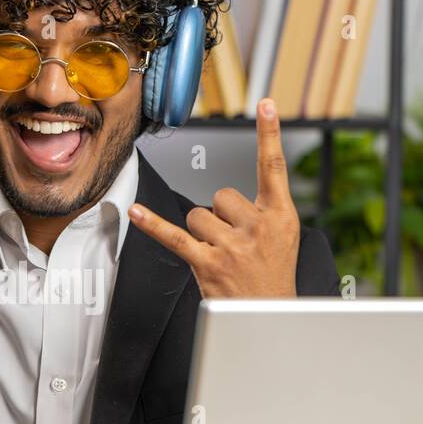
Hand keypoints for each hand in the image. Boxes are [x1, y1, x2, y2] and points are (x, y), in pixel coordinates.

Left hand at [129, 98, 299, 297]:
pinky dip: (153, 225)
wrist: (268, 318)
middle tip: (237, 244)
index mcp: (280, 215)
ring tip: (222, 256)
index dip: (269, 133)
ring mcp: (232, 245)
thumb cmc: (273, 277)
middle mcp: (257, 226)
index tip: (266, 105)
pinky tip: (136, 212)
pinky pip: (174, 236)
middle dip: (221, 216)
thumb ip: (262, 210)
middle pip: (220, 195)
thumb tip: (226, 197)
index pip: (273, 167)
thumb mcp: (286, 238)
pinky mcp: (207, 263)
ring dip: (203, 234)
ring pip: (198, 214)